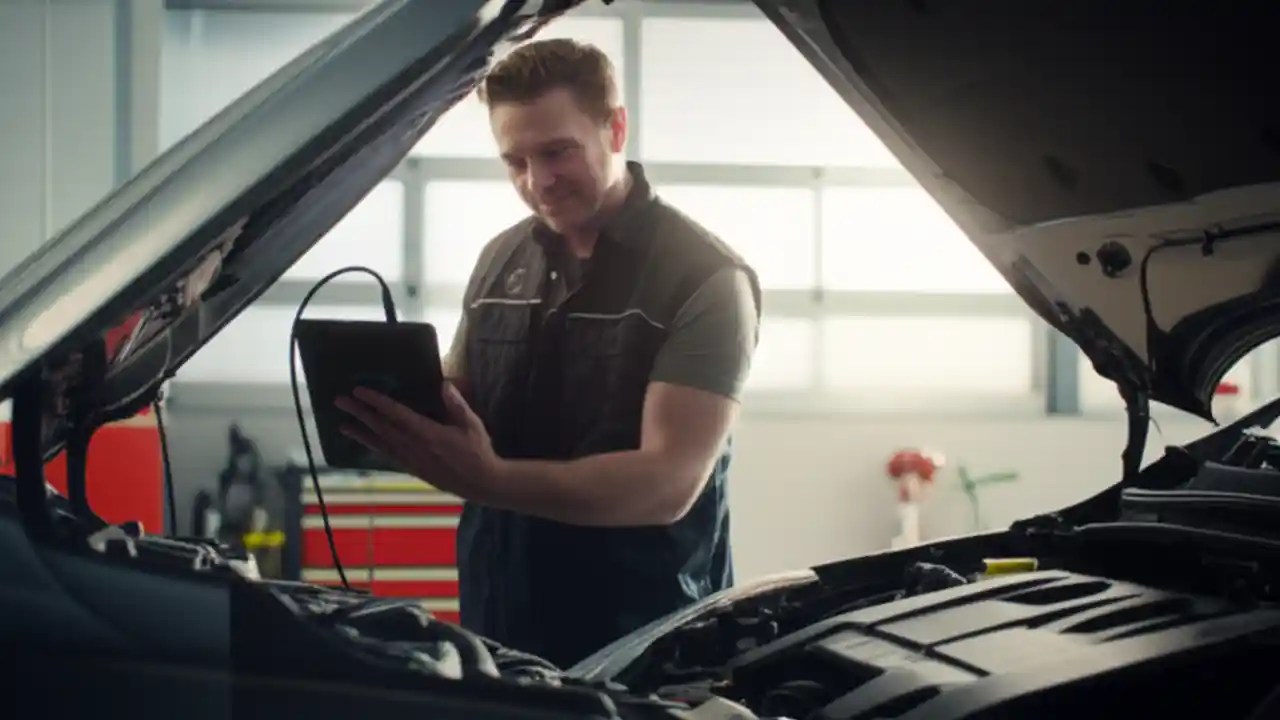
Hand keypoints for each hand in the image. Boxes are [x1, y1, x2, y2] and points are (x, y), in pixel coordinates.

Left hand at [335, 383, 501, 498]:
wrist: (481, 483)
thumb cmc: (478, 451)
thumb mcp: (472, 424)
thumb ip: (456, 404)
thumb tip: (443, 383)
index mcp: (428, 433)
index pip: (396, 414)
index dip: (376, 401)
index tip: (359, 391)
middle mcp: (414, 447)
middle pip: (381, 427)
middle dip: (360, 413)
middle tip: (340, 401)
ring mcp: (411, 460)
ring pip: (380, 444)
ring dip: (360, 433)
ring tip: (343, 425)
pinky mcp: (412, 469)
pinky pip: (388, 456)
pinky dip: (374, 448)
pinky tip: (366, 443)